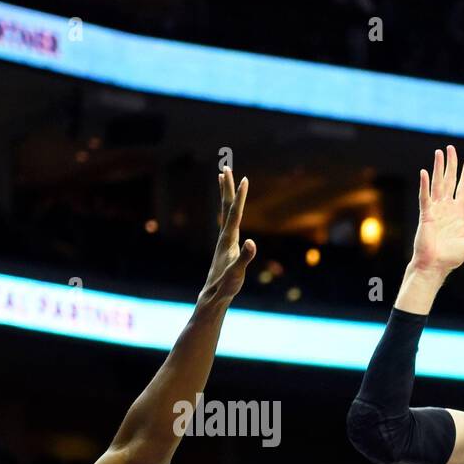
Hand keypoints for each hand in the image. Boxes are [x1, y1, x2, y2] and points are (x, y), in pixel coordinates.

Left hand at [197, 167, 256, 307]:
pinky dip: (229, 210)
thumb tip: (251, 243)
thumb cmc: (225, 286)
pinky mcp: (226, 246)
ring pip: (225, 212)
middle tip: (226, 167)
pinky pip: (228, 221)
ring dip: (225, 194)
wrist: (212, 296)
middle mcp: (224, 236)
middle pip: (226, 207)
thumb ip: (244, 258)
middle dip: (227, 187)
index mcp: (228, 240)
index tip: (244, 178)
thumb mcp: (237, 273)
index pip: (235, 213)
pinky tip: (230, 209)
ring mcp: (224, 240)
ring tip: (222, 177)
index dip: (240, 196)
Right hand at [410, 146, 463, 278]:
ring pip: (437, 184)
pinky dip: (424, 185)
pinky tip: (424, 172)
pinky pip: (425, 197)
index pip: (462, 188)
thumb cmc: (451, 257)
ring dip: (438, 168)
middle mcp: (446, 209)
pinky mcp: (425, 216)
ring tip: (438, 153)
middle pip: (448, 181)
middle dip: (450, 164)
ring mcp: (435, 211)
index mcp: (458, 213)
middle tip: (449, 148)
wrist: (435, 266)